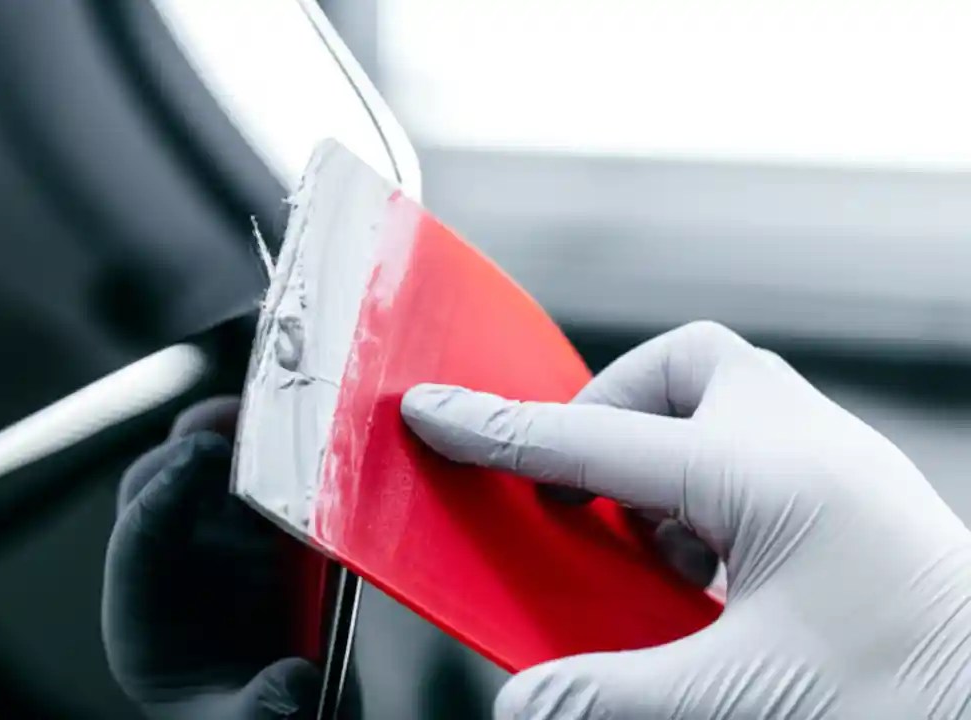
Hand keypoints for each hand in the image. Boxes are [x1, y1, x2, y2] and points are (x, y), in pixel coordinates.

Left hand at [102, 397, 318, 719]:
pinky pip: (263, 486)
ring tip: (275, 409)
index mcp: (145, 620)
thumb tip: (294, 680)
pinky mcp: (266, 542)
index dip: (165, 492)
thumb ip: (264, 710)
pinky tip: (315, 442)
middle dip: (188, 448)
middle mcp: (174, 573)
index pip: (136, 539)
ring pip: (208, 476)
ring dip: (235, 440)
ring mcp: (218, 552)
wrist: (286, 718)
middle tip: (234, 421)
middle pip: (158, 489)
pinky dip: (282, 459)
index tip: (203, 455)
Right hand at [402, 321, 970, 718]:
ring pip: (725, 403)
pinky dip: (705, 492)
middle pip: (684, 368)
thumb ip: (612, 693)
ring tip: (646, 544)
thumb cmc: (915, 693)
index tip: (436, 412)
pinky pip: (756, 449)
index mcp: (768, 476)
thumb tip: (526, 704)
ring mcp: (840, 467)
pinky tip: (705, 571)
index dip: (497, 431)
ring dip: (661, 461)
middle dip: (610, 416)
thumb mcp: (741, 697)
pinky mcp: (856, 500)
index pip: (593, 441)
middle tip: (575, 490)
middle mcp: (807, 447)